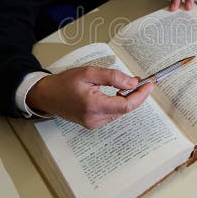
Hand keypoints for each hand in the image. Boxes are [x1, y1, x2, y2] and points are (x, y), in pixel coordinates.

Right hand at [26, 66, 152, 128]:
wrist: (47, 95)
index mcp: (93, 105)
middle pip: (125, 109)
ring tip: (128, 85)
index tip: (149, 84)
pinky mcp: (93, 124)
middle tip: (142, 81)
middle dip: (136, 95)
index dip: (141, 95)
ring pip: (120, 112)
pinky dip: (118, 104)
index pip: (126, 105)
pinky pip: (112, 114)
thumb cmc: (64, 83)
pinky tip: (118, 94)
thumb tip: (132, 83)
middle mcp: (94, 119)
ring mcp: (93, 123)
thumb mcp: (89, 73)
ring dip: (128, 99)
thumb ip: (112, 77)